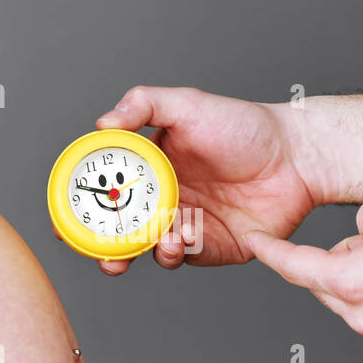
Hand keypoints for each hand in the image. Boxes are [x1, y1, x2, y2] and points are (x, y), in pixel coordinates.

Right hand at [90, 86, 317, 273]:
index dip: (82, 203)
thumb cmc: (246, 127)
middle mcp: (163, 197)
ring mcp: (184, 224)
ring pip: (146, 247)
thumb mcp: (189, 105)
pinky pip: (181, 257)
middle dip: (102, 246)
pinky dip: (174, 252)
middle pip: (120, 228)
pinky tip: (181, 238)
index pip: (106, 188)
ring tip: (157, 236)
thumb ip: (144, 104)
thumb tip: (102, 122)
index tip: (65, 215)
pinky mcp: (209, 248)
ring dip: (141, 250)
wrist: (297, 159)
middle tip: (99, 251)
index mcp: (151, 166)